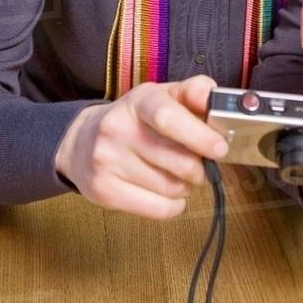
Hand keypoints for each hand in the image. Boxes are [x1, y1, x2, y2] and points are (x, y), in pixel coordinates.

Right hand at [54, 75, 228, 219]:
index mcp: (138, 101)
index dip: (200, 136)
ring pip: (172, 188)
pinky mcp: (103, 191)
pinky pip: (159, 209)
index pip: (168, 117)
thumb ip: (194, 93)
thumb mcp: (163, 97)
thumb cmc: (135, 120)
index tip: (221, 148)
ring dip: (185, 186)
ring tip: (176, 175)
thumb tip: (215, 102)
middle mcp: (117, 128)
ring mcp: (107, 161)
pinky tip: (166, 192)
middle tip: (199, 165)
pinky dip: (173, 205)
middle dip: (200, 168)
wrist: (82, 142)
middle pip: (179, 161)